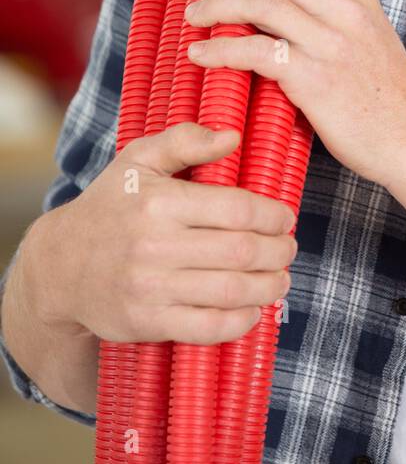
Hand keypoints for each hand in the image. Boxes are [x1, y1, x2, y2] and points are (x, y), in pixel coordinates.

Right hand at [32, 122, 297, 344]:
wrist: (59, 266)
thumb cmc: (110, 206)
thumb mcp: (138, 159)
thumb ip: (184, 140)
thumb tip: (232, 135)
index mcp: (158, 201)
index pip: (238, 209)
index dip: (274, 216)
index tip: (284, 219)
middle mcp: (153, 245)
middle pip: (242, 252)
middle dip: (279, 252)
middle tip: (288, 249)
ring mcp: (149, 287)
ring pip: (231, 291)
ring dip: (269, 287)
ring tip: (280, 279)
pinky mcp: (146, 323)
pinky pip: (207, 328)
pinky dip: (241, 322)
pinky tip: (253, 309)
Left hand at [183, 0, 405, 185]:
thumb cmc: (387, 94)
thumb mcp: (370, 35)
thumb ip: (333, 12)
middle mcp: (344, 13)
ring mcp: (330, 45)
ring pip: (261, 4)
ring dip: (217, 5)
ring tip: (194, 14)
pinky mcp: (314, 81)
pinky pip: (255, 52)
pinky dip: (219, 49)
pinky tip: (200, 54)